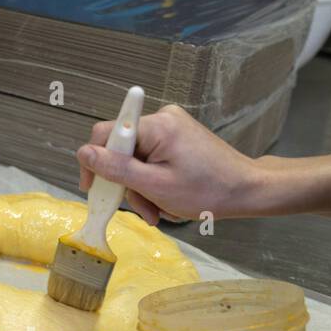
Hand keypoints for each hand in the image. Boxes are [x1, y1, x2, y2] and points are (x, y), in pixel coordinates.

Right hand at [77, 104, 262, 224]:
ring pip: (137, 159)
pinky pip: (152, 159)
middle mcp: (162, 118)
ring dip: (142, 189)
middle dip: (128, 184)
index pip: (107, 134)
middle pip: (122, 150)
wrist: (246, 190)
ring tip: (159, 211)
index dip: (94, 162)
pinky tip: (167, 199)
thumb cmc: (208, 191)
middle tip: (144, 211)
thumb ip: (117, 169)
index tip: (93, 188)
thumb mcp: (156, 186)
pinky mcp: (178, 138)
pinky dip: (154, 182)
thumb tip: (84, 153)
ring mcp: (172, 127)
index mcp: (156, 125)